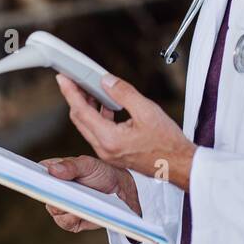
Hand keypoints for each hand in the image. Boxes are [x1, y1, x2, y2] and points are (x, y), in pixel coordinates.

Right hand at [39, 155, 139, 231]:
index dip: (33, 176)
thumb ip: (72, 165)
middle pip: (43, 194)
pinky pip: (65, 222)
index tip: (37, 179)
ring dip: (67, 206)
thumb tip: (53, 169)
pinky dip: (74, 217)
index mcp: (53, 172)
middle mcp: (53, 190)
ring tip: (81, 199)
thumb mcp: (88, 165)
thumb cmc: (101, 173)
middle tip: (65, 190)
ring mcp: (60, 207)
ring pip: (54, 209)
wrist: (119, 191)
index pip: (36, 173)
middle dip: (53, 194)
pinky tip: (83, 210)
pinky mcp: (69, 221)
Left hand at [54, 73, 195, 190]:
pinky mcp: (114, 154)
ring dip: (86, 107)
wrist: (180, 165)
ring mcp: (108, 154)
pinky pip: (98, 132)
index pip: (81, 111)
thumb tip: (106, 81)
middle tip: (74, 80)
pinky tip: (106, 105)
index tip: (64, 79)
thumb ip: (123, 93)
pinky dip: (98, 117)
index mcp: (110, 139)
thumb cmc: (168, 143)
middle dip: (75, 98)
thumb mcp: (147, 110)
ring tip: (90, 89)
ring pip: (88, 126)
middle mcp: (105, 149)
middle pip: (80, 120)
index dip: (71, 92)